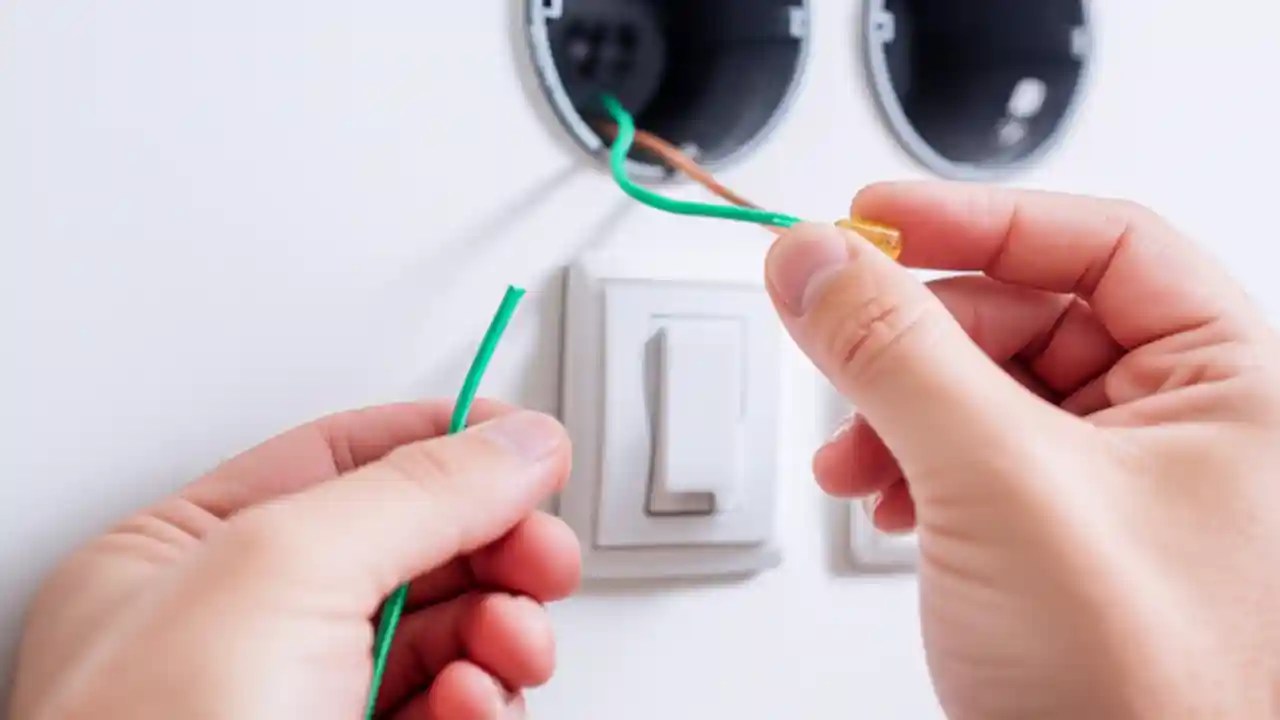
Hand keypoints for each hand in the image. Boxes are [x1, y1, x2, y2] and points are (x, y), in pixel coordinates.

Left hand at [10, 402, 579, 719]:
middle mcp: (241, 629)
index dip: (446, 440)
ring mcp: (303, 707)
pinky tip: (472, 707)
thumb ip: (412, 493)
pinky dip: (481, 704)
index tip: (530, 444)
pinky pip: (450, 708)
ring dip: (499, 632)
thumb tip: (514, 443)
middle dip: (493, 546)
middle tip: (542, 554)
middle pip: (411, 544)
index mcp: (184, 556)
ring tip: (507, 648)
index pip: (340, 456)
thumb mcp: (278, 575)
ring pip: (446, 632)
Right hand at [766, 182, 1279, 718]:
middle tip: (834, 342)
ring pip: (984, 389)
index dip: (978, 219)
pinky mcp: (1056, 536)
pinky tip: (884, 503)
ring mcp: (1118, 488)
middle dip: (916, 341)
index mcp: (1232, 388)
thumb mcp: (1000, 486)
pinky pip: (970, 457)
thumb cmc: (1144, 696)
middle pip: (1025, 313)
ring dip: (898, 409)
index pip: (1101, 242)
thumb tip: (818, 261)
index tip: (873, 218)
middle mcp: (1183, 429)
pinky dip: (909, 466)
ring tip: (853, 462)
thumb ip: (897, 353)